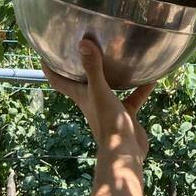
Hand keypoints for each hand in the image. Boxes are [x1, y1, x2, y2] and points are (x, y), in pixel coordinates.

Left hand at [42, 38, 153, 159]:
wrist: (125, 152)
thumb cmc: (108, 123)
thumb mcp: (101, 93)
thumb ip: (94, 69)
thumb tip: (84, 43)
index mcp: (81, 96)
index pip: (58, 80)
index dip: (49, 68)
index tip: (43, 52)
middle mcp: (92, 101)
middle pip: (82, 82)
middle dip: (81, 67)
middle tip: (83, 46)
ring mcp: (109, 109)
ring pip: (110, 88)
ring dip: (115, 76)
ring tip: (121, 58)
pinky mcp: (126, 115)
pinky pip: (134, 98)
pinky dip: (141, 89)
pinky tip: (153, 78)